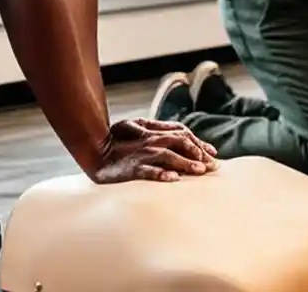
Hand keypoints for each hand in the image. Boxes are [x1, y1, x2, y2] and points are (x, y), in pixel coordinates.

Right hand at [88, 118, 218, 183]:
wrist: (94, 151)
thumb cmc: (119, 141)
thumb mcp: (138, 128)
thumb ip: (159, 130)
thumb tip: (183, 135)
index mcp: (154, 131)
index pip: (183, 134)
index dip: (199, 143)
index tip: (213, 154)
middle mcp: (151, 140)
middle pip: (180, 143)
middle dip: (198, 154)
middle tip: (213, 166)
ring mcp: (142, 154)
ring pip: (169, 156)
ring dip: (186, 163)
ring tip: (200, 171)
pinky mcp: (132, 169)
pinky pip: (149, 171)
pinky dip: (162, 174)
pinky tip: (174, 179)